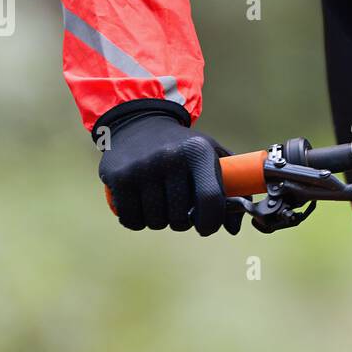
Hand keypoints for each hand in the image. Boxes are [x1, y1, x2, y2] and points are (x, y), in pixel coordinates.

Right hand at [99, 112, 241, 234]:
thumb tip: (232, 229)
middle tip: (178, 207)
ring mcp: (142, 168)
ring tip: (160, 202)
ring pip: (156, 222)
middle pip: (181, 218)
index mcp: (198, 152)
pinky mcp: (119, 177)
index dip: (211, 222)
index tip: (205, 226)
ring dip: (159, 220)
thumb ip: (231, 189)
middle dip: (182, 221)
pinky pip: (131, 220)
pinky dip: (137, 220)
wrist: (138, 122)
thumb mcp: (211, 155)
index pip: (210, 200)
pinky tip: (140, 205)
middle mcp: (170, 158)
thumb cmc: (182, 147)